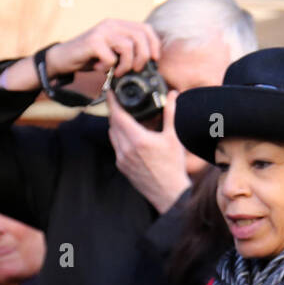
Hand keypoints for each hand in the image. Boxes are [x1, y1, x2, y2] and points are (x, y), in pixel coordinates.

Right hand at [47, 18, 160, 79]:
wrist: (64, 58)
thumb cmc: (90, 58)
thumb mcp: (113, 52)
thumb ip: (127, 51)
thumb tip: (148, 63)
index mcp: (118, 25)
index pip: (146, 28)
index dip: (154, 45)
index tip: (153, 61)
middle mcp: (111, 24)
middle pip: (140, 37)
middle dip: (143, 57)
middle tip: (135, 70)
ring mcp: (102, 32)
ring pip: (128, 47)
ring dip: (126, 65)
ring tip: (117, 71)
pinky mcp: (93, 42)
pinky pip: (111, 57)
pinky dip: (109, 67)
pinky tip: (100, 68)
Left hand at [107, 89, 190, 212]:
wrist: (169, 193)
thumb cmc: (173, 167)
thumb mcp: (173, 137)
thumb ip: (171, 113)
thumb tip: (173, 95)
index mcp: (137, 140)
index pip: (118, 115)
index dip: (112, 101)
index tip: (110, 91)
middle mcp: (126, 149)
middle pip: (112, 123)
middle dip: (115, 111)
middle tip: (119, 101)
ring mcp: (122, 159)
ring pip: (112, 135)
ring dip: (116, 124)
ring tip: (125, 116)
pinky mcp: (122, 167)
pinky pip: (116, 147)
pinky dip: (119, 137)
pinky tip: (129, 135)